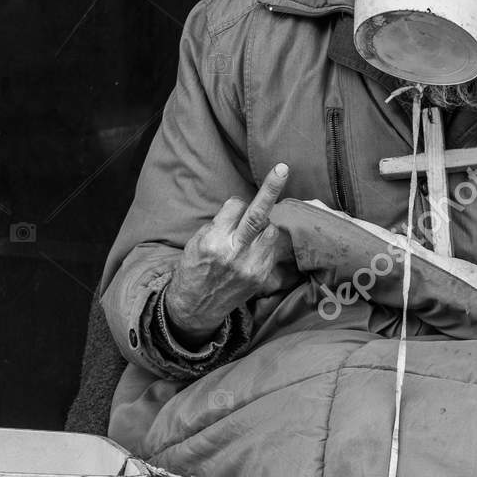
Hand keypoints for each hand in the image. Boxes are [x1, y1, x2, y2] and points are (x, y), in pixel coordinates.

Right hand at [163, 163, 293, 344]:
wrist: (196, 307)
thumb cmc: (193, 269)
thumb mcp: (196, 242)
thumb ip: (219, 225)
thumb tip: (242, 209)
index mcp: (213, 241)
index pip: (235, 205)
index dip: (235, 206)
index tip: (232, 212)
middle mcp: (234, 252)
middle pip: (258, 214)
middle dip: (271, 188)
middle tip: (283, 168)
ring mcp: (251, 266)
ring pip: (270, 230)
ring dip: (264, 226)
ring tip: (249, 237)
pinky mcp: (261, 276)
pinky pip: (271, 249)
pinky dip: (264, 244)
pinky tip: (252, 252)